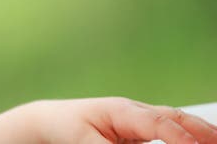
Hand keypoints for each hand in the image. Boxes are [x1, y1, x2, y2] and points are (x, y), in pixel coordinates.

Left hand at [24, 97, 216, 143]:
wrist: (50, 121)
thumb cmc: (65, 126)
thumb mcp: (86, 142)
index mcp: (122, 110)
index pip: (159, 123)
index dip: (181, 138)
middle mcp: (135, 112)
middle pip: (174, 117)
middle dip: (201, 130)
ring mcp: (138, 120)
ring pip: (175, 123)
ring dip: (198, 133)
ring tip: (216, 141)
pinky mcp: (138, 131)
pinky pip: (167, 132)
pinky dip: (185, 138)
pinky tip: (197, 143)